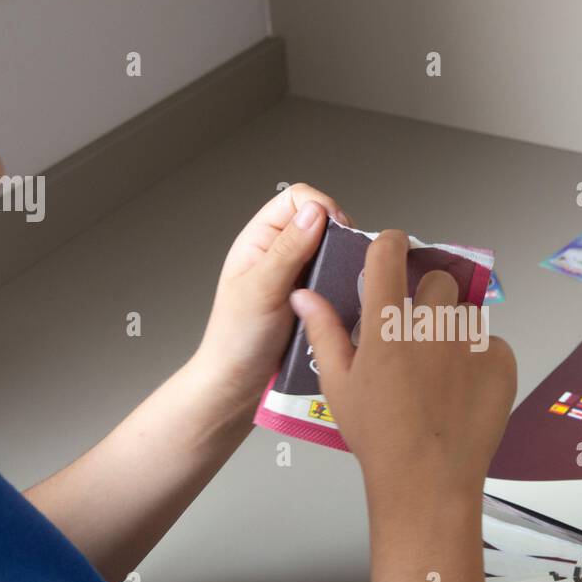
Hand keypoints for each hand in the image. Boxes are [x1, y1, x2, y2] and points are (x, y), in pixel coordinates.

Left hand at [190, 184, 347, 409]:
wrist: (238, 382)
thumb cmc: (236, 339)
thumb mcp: (261, 289)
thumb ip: (288, 250)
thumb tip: (316, 212)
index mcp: (259, 239)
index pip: (296, 198)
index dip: (321, 207)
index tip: (337, 231)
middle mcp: (279, 252)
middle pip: (321, 221)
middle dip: (338, 236)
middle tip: (343, 262)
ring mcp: (297, 275)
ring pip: (332, 251)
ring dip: (343, 263)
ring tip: (345, 283)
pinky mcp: (311, 296)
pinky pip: (336, 278)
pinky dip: (344, 284)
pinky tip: (343, 299)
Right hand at [289, 230, 514, 581]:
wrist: (427, 481)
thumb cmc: (376, 436)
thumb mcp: (338, 384)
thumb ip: (324, 331)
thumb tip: (305, 294)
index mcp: (387, 322)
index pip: (390, 252)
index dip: (390, 245)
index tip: (391, 252)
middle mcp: (431, 323)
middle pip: (436, 280)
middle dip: (427, 297)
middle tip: (417, 331)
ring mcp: (470, 340)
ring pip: (466, 312)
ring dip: (453, 328)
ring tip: (441, 369)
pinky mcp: (502, 360)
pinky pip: (490, 343)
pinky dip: (478, 358)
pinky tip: (462, 389)